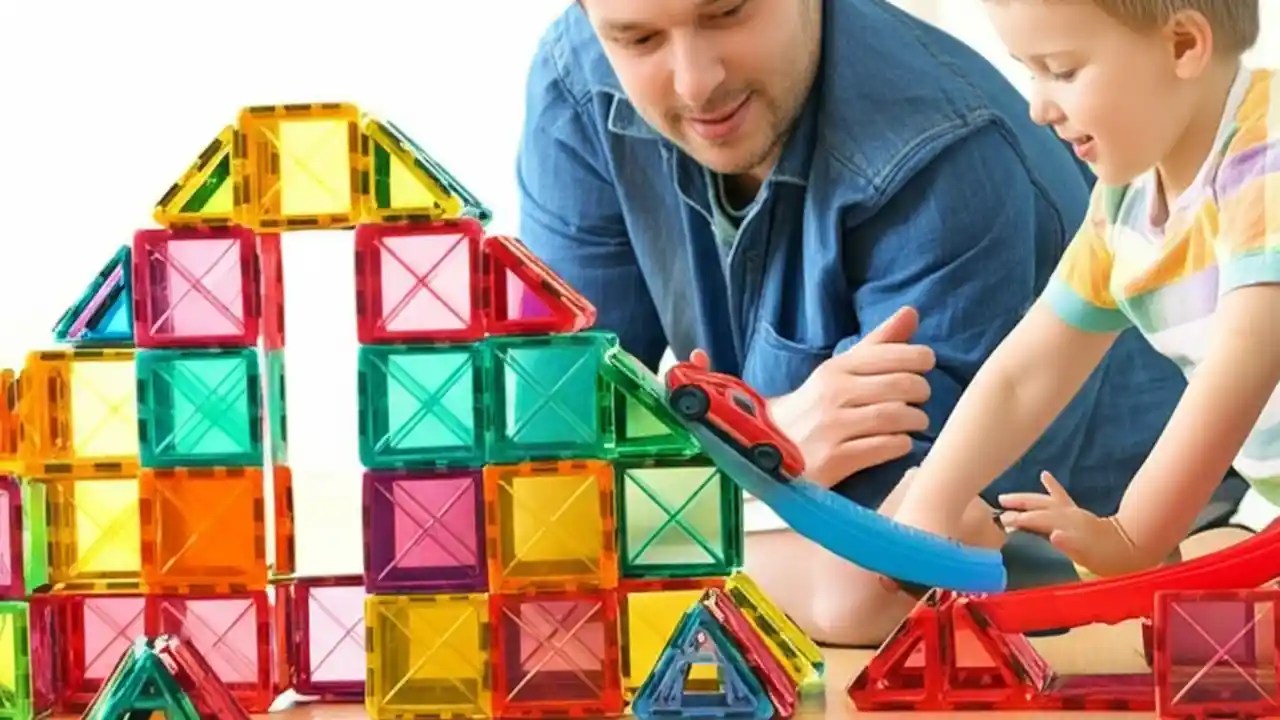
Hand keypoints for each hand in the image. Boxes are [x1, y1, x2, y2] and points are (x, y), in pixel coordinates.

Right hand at [765, 307, 934, 487]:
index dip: (918, 357)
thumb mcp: (839, 371)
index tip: (926, 364)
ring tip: (915, 421)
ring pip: (896, 416)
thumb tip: (911, 312)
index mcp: (835, 369)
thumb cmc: (816, 406)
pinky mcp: (835, 460)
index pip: (889, 354)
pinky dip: (902, 443)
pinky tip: (900, 442)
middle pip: (900, 385)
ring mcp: (833, 428)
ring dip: (916, 419)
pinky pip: (885, 447)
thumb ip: (877, 344)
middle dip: (921, 390)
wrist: (772, 447)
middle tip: (921, 397)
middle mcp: (833, 394)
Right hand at [998, 471, 1145, 576]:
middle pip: (1038, 506)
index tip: (1001, 520)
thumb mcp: (1090, 556)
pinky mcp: (1078, 514)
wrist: (1133, 549)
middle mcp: (1067, 515)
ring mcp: (1072, 513)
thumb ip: (1071, 545)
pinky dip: (1052, 487)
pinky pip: (1060, 497)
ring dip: (1026, 498)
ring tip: (1009, 496)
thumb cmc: (1109, 558)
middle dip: (1018, 504)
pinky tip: (1046, 476)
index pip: (1036, 520)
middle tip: (999, 502)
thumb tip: (1054, 535)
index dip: (1018, 519)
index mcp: (1066, 525)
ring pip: (1044, 501)